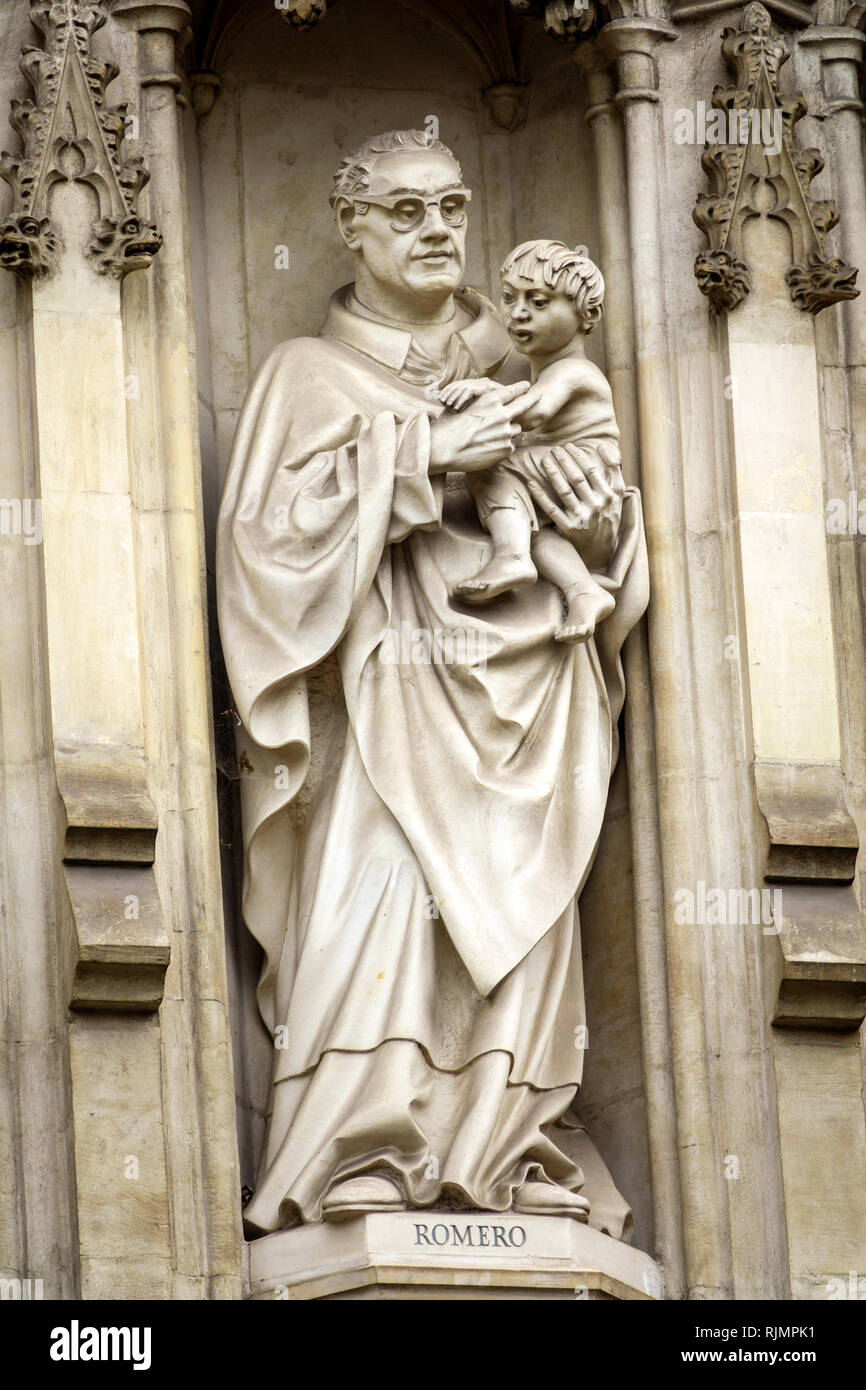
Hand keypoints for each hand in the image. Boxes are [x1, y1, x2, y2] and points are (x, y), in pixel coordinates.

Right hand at [429, 381, 528, 473]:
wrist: (444, 450)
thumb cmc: (448, 427)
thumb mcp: (463, 406)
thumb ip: (479, 399)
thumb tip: (487, 385)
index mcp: (491, 400)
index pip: (512, 391)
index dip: (520, 388)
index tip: (527, 386)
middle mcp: (502, 414)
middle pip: (524, 405)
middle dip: (532, 399)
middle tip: (538, 396)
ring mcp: (506, 432)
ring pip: (516, 430)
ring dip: (508, 431)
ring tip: (490, 438)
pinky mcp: (506, 449)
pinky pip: (510, 446)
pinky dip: (502, 447)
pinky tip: (487, 450)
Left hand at [526, 444, 622, 568]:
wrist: (603, 549)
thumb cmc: (607, 514)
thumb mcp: (617, 492)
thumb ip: (613, 468)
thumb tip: (602, 446)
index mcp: (609, 495)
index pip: (591, 470)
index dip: (578, 456)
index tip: (568, 446)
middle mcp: (596, 505)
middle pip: (577, 478)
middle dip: (564, 461)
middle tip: (554, 450)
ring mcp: (582, 517)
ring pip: (564, 490)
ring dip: (553, 473)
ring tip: (545, 460)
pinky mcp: (569, 528)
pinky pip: (552, 509)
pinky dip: (540, 495)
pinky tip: (531, 483)